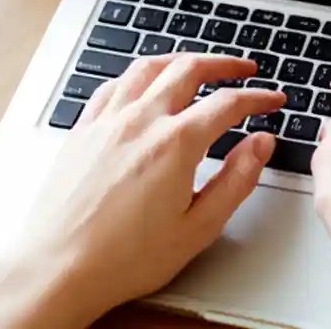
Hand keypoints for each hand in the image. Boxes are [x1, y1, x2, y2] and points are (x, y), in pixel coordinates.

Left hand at [0, 54, 284, 328]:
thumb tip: (261, 144)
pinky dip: (137, 76)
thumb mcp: (198, 228)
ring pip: (148, 68)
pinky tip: (142, 84)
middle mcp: (140, 121)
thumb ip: (237, 180)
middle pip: (189, 69)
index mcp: (175, 144)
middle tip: (245, 69)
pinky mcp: (82, 131)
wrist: (58, 269)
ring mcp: (106, 122)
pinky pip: (112, 86)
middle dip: (224, 64)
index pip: (228, 103)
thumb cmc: (124, 258)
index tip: (272, 100)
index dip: (257, 98)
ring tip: (198, 65)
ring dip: (180, 60)